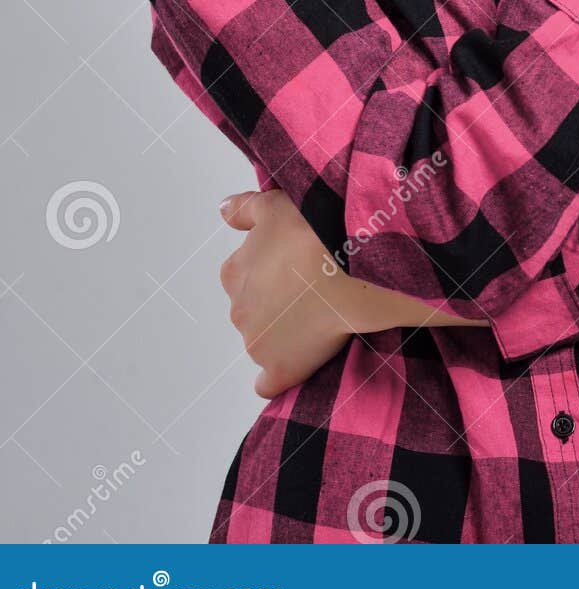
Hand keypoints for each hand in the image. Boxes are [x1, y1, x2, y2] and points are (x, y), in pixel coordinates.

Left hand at [218, 189, 489, 396]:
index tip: (298, 265)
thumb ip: (244, 209)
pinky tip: (298, 366)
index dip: (272, 270)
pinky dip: (280, 376)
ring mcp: (257, 343)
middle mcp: (238, 309)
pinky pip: (270, 383)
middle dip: (277, 302)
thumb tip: (222, 210)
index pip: (244, 276)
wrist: (347, 268)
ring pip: (265, 340)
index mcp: (234, 272)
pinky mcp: (280, 369)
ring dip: (285, 333)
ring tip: (321, 317)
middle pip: (254, 309)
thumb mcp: (275, 204)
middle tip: (313, 288)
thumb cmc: (313, 231)